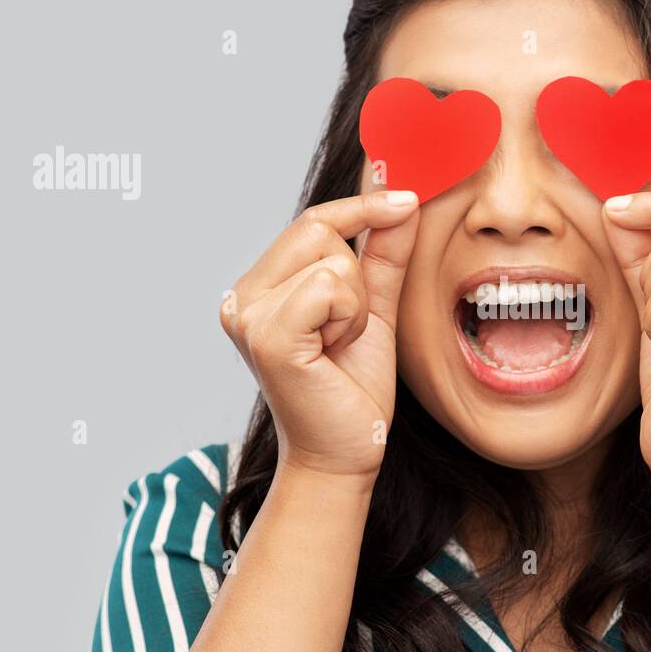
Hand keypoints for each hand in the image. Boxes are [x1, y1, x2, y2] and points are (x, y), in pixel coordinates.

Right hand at [221, 191, 419, 480]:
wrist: (345, 453)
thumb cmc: (353, 390)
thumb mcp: (374, 310)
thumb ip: (383, 255)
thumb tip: (404, 201)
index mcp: (260, 288)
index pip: (313, 222)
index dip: (362, 207)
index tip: (408, 198)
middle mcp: (242, 297)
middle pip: (319, 230)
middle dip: (355, 277)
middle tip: (346, 330)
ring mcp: (247, 316)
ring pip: (331, 259)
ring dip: (355, 305)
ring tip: (338, 346)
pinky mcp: (266, 336)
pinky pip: (329, 288)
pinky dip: (349, 318)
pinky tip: (333, 353)